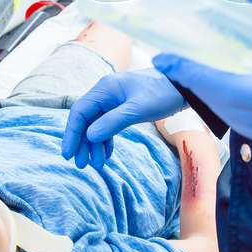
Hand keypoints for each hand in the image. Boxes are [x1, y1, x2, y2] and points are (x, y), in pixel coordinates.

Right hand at [61, 68, 185, 171]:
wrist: (182, 87)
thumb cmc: (162, 94)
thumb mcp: (137, 110)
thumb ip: (112, 122)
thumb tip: (90, 136)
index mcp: (104, 89)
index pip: (80, 112)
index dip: (72, 134)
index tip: (68, 154)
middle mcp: (105, 93)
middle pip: (85, 120)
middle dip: (82, 143)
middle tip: (81, 164)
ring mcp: (113, 100)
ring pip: (96, 124)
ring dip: (94, 144)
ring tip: (96, 164)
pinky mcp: (122, 108)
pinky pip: (107, 125)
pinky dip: (105, 140)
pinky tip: (106, 155)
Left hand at [152, 0, 251, 173]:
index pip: (228, 89)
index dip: (192, 73)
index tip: (164, 58)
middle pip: (230, 111)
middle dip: (200, 87)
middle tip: (174, 63)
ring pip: (245, 128)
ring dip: (222, 102)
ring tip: (199, 76)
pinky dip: (247, 116)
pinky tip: (238, 95)